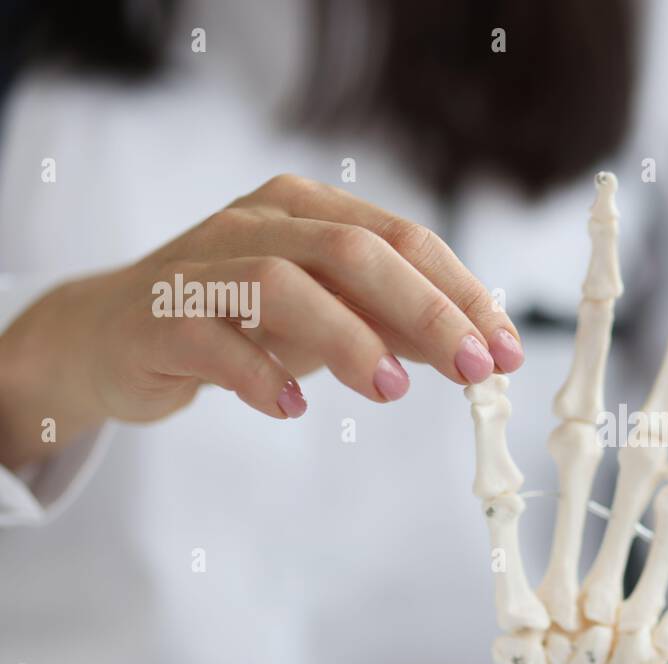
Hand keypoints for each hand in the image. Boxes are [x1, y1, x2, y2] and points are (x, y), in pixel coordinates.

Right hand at [0, 174, 520, 468]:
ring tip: (392, 389)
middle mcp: (260, 223)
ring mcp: (205, 265)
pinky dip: (259, 375)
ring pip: (284, 283)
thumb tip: (481, 350)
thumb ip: (396, 324)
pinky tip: (293, 407)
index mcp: (311, 208)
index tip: (509, 350)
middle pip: (356, 252)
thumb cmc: (241, 319)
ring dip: (349, 338)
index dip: (464, 294)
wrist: (115, 332)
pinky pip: (213, 341)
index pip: (405, 240)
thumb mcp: (330, 315)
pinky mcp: (160, 316)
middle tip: (476, 369)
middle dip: (427, 311)